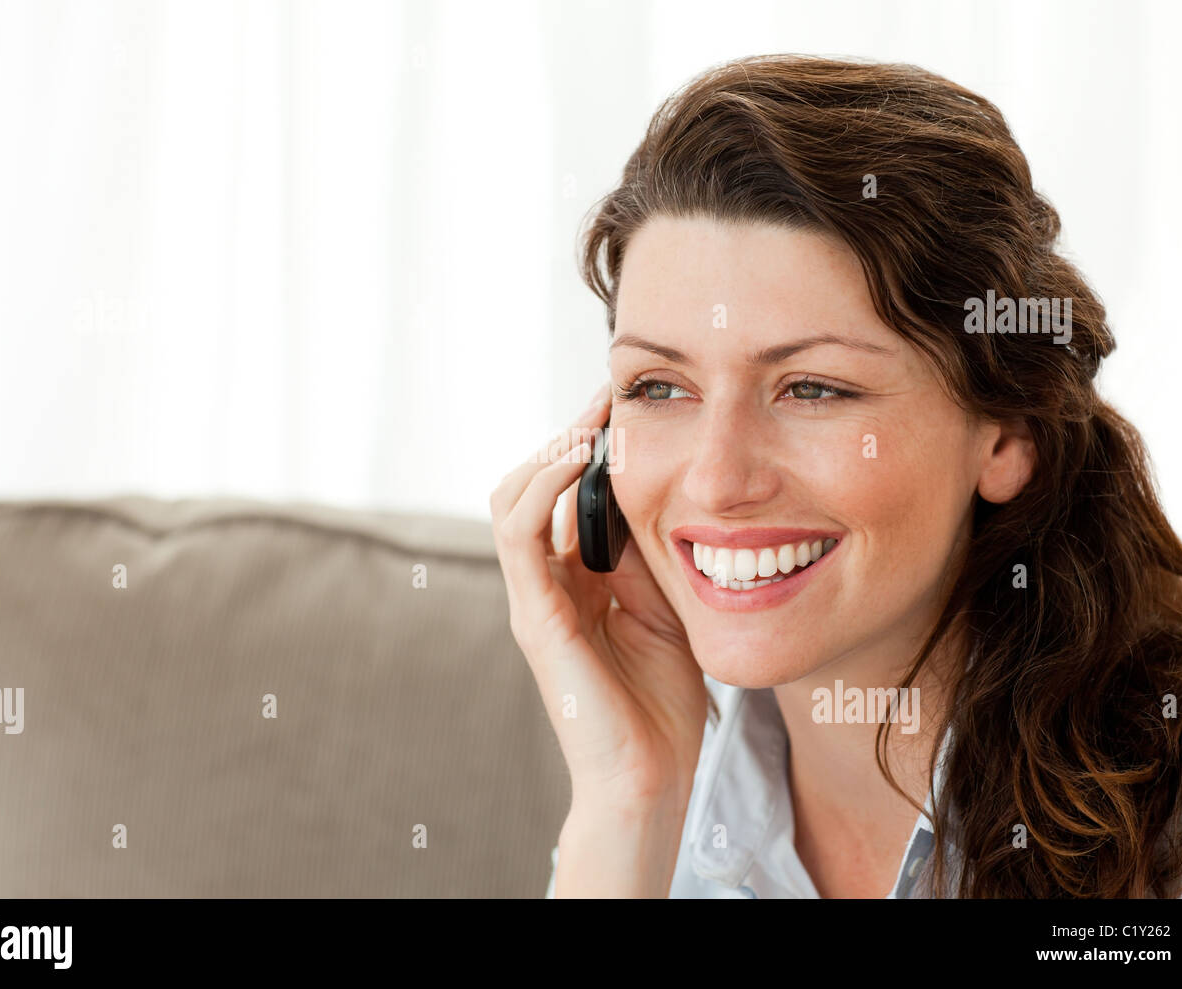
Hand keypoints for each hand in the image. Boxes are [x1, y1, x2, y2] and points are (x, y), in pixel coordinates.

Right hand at [489, 383, 708, 817]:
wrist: (649, 779)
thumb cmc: (662, 705)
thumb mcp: (668, 609)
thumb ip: (651, 557)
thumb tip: (661, 490)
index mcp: (577, 582)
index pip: (564, 495)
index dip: (588, 447)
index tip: (629, 405)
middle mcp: (547, 584)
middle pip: (530, 486)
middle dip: (567, 437)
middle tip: (609, 400)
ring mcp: (534, 599)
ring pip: (513, 498)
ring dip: (551, 450)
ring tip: (592, 420)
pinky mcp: (534, 617)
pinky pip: (520, 534)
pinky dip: (544, 487)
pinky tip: (580, 459)